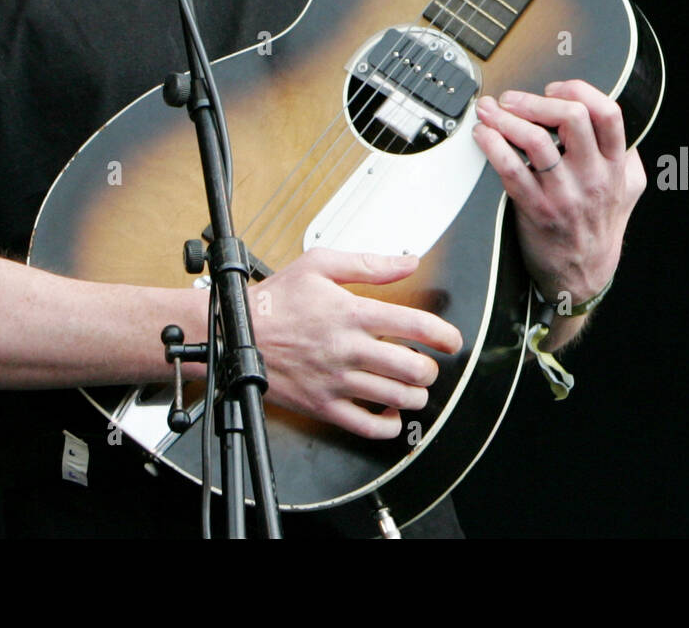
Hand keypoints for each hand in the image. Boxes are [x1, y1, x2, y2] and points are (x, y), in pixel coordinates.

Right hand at [249, 248, 462, 439]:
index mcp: (352, 312)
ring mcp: (336, 381)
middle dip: (430, 369)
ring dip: (415, 395)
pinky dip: (389, 426)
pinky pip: (367, 427)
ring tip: (412, 387)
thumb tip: (408, 261)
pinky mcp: (323, 406)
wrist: (236, 333)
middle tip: (427, 365)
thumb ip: (370, 264)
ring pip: (396, 398)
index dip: (444, 335)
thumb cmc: (277, 299)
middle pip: (412, 368)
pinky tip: (390, 413)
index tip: (452, 340)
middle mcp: (348, 349)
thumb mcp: (321, 264)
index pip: (415, 325)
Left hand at [472, 80, 645, 307]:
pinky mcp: (535, 209)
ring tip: (489, 111)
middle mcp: (592, 176)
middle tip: (512, 99)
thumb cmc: (600, 229)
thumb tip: (616, 125)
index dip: (579, 91)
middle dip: (536, 100)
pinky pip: (510, 170)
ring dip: (506, 118)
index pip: (608, 114)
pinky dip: (492, 146)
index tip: (555, 88)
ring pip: (535, 141)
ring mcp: (563, 193)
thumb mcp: (628, 191)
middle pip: (571, 118)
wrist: (583, 277)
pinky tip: (482, 135)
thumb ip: (627, 157)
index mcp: (615, 165)